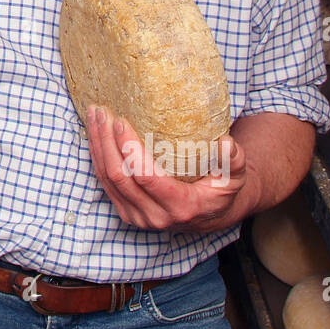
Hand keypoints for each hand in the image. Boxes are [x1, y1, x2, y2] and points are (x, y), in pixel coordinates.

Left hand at [85, 105, 255, 233]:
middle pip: (119, 176)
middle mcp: (156, 216)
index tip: (120, 120)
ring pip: (107, 180)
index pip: (145, 176)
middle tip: (101, 111)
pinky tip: (95, 135)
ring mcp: (139, 217)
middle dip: (106, 141)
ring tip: (94, 116)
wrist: (211, 215)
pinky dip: (97, 158)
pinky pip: (105, 184)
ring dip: (97, 146)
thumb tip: (225, 143)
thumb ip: (233, 160)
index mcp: (182, 206)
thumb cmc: (222, 189)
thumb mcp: (235, 175)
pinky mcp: (127, 212)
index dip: (128, 148)